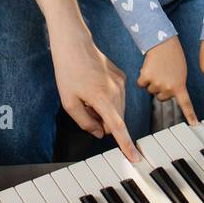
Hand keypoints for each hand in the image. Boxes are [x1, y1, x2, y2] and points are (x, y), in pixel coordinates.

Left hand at [51, 25, 141, 163]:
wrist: (74, 44)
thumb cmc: (68, 71)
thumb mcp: (69, 101)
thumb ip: (84, 121)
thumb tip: (99, 133)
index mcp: (102, 98)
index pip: (118, 128)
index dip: (126, 145)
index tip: (135, 158)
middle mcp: (117, 91)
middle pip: (115, 120)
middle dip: (102, 121)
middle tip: (84, 107)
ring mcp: (121, 83)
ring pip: (117, 110)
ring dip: (105, 110)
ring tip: (87, 94)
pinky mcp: (122, 77)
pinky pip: (118, 97)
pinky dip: (108, 99)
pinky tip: (94, 87)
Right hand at [138, 36, 197, 123]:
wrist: (162, 43)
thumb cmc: (173, 56)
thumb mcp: (181, 72)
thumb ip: (177, 85)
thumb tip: (167, 93)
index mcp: (180, 86)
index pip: (186, 104)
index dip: (190, 115)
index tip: (195, 124)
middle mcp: (168, 87)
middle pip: (161, 97)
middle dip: (161, 88)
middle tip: (164, 74)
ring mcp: (157, 83)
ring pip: (150, 90)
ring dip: (152, 81)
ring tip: (158, 69)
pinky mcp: (146, 77)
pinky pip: (141, 83)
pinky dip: (143, 77)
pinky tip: (149, 68)